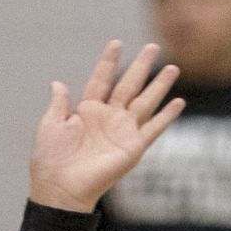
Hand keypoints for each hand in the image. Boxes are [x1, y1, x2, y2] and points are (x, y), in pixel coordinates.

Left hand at [29, 41, 184, 212]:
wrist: (62, 187)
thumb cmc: (52, 159)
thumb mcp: (51, 124)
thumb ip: (59, 103)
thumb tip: (58, 83)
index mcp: (87, 110)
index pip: (102, 79)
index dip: (109, 62)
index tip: (116, 43)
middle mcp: (108, 118)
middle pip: (129, 85)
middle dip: (141, 66)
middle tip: (154, 46)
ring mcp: (122, 132)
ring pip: (145, 102)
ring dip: (159, 85)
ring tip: (173, 68)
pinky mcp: (133, 148)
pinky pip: (154, 128)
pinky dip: (167, 116)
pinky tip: (179, 102)